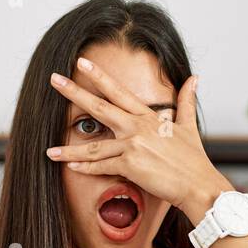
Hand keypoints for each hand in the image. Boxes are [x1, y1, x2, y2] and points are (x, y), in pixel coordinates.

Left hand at [45, 59, 231, 223]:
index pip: (119, 92)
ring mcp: (133, 146)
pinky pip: (102, 167)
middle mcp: (137, 127)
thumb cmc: (194, 160)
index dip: (99, 76)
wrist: (198, 184)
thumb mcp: (189, 126)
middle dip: (74, 93)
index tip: (81, 63)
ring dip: (69, 149)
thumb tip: (195, 78)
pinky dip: (86, 168)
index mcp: (148, 117)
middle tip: (54, 80)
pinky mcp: (131, 166)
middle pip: (99, 107)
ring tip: (49, 150)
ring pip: (93, 146)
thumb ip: (187, 100)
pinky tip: (70, 167)